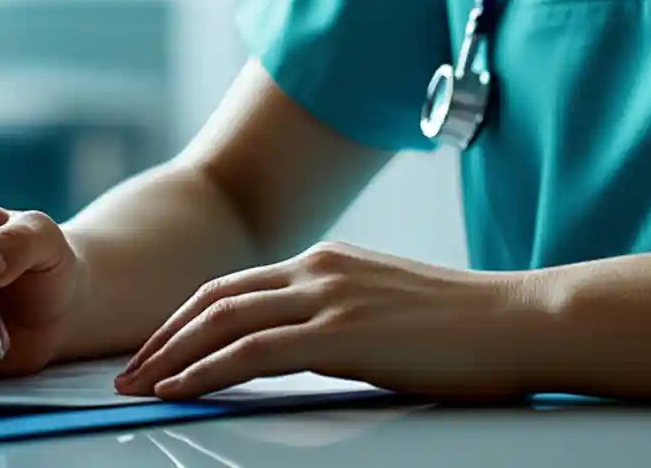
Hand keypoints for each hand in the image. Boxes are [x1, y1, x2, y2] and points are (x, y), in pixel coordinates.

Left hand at [114, 241, 539, 400]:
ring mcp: (328, 295)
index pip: (236, 286)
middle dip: (164, 335)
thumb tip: (299, 349)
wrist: (522, 321)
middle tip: (128, 368)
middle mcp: (319, 267)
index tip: (159, 347)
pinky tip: (180, 389)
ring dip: (171, 354)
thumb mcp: (386, 310)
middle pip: (215, 297)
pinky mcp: (340, 332)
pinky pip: (252, 352)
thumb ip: (337, 319)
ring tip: (137, 383)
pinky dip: (206, 369)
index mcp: (328, 261)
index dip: (188, 317)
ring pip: (222, 320)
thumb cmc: (467, 328)